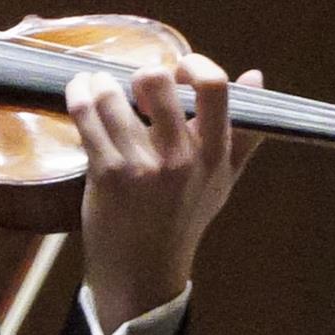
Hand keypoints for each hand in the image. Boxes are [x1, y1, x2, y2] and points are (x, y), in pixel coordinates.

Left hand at [67, 55, 260, 334]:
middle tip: (132, 85)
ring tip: (95, 84)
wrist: (143, 270)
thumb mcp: (222, 179)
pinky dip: (78, 96)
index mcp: (213, 153)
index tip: (177, 70)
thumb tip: (257, 76)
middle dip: (139, 72)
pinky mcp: (107, 174)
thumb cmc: (182, 219)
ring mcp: (141, 166)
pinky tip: (79, 92)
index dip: (192, 64)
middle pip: (156, 80)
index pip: (213, 86)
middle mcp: (180, 157)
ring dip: (97, 82)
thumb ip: (242, 130)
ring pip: (111, 96)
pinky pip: (87, 118)